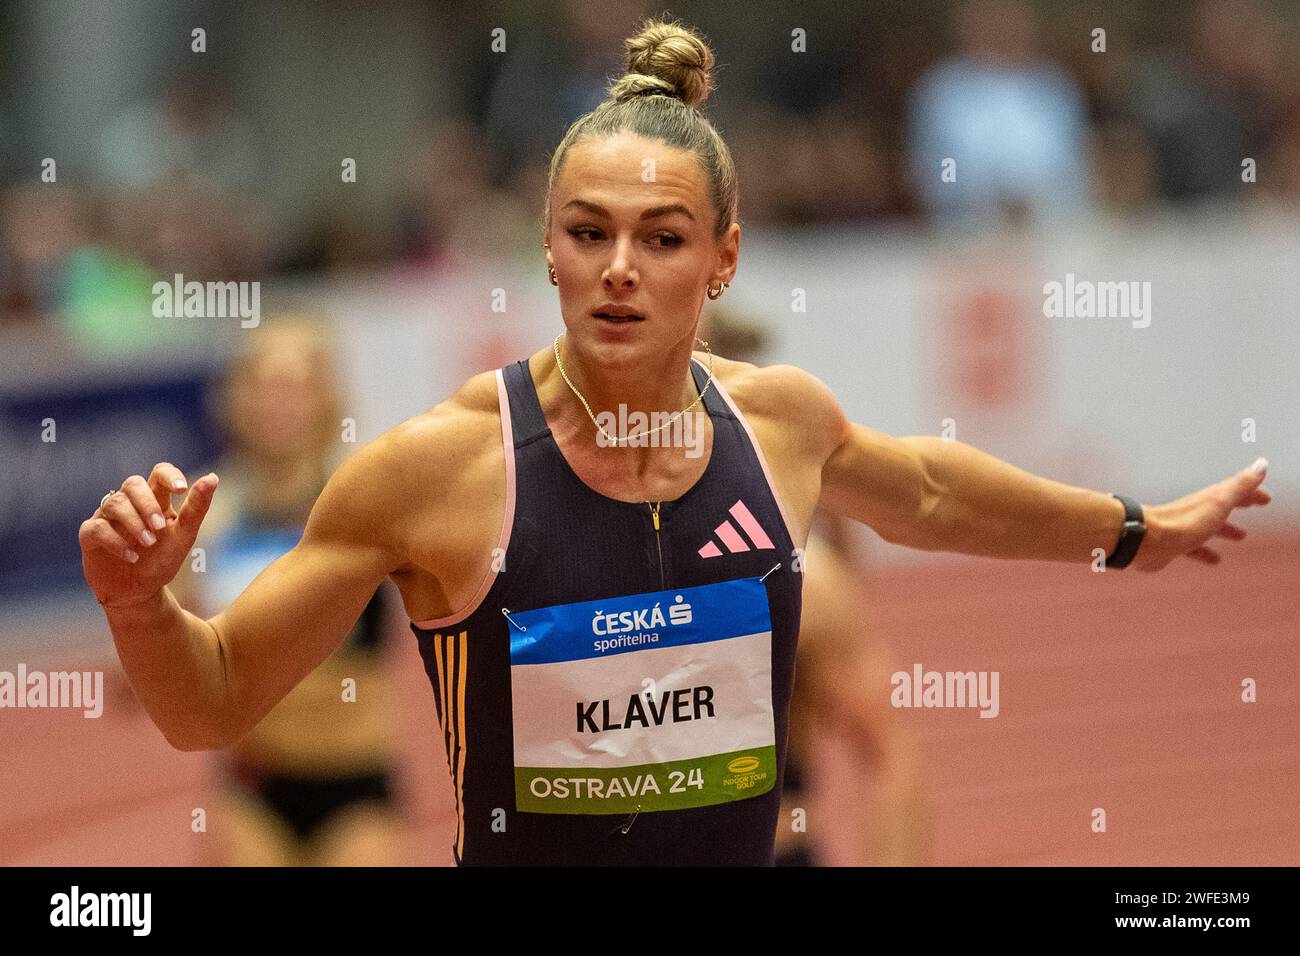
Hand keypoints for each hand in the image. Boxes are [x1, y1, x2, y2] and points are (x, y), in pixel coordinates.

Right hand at [79, 464, 219, 608]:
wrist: (139, 592)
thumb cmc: (161, 560)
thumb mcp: (184, 536)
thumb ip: (196, 508)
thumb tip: (212, 477)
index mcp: (155, 500)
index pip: (159, 472)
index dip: (169, 475)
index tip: (181, 489)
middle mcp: (129, 503)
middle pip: (133, 483)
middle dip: (147, 504)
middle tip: (159, 527)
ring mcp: (107, 517)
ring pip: (114, 503)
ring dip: (134, 523)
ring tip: (149, 543)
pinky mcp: (90, 535)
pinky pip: (97, 528)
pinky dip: (116, 541)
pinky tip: (132, 557)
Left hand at [1134, 458, 1270, 570]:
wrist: (1148, 540)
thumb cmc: (1185, 522)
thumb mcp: (1219, 502)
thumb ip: (1240, 485)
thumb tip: (1262, 464)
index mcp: (1209, 499)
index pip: (1235, 490)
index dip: (1252, 492)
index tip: (1266, 497)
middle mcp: (1197, 511)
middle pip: (1222, 505)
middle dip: (1239, 504)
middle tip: (1254, 506)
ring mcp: (1185, 528)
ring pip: (1209, 527)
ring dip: (1225, 529)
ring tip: (1240, 536)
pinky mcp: (1174, 545)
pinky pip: (1194, 548)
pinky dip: (1206, 552)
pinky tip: (1214, 560)